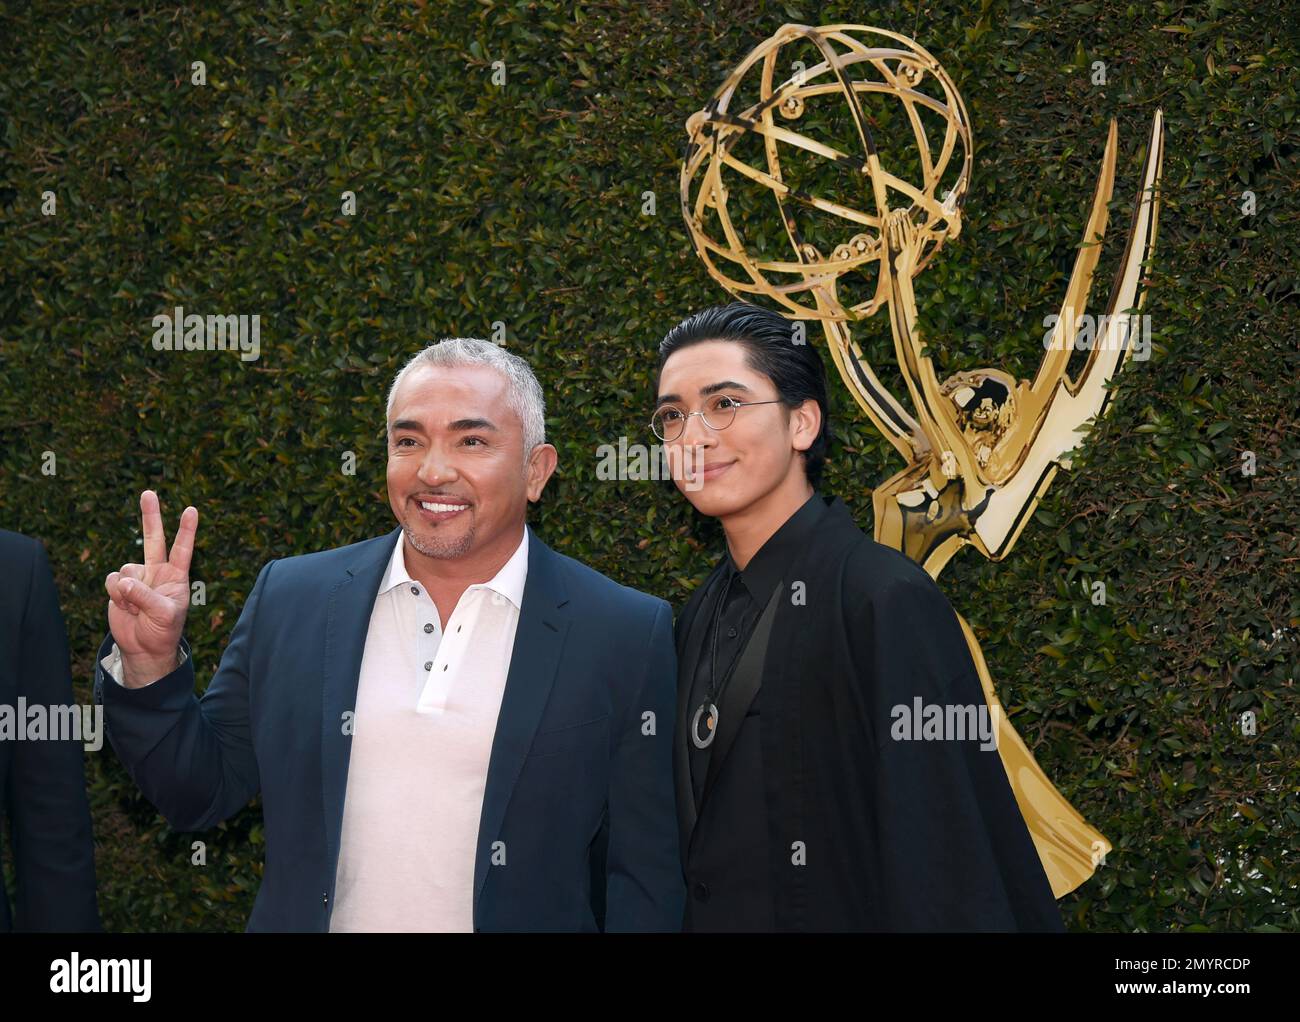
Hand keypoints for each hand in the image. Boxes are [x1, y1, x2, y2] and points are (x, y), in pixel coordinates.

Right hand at [104, 490, 197, 687]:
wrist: (144, 647)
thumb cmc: (163, 631)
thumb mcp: (163, 615)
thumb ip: (145, 596)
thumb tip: (124, 581)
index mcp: (176, 576)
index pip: (182, 549)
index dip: (186, 530)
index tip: (191, 510)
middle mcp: (157, 571)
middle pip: (153, 539)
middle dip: (150, 516)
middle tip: (149, 492)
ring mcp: (138, 577)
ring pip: (126, 569)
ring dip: (128, 590)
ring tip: (137, 608)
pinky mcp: (120, 585)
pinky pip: (113, 581)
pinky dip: (116, 595)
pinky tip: (125, 607)